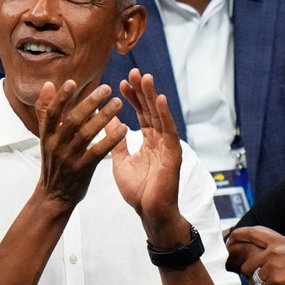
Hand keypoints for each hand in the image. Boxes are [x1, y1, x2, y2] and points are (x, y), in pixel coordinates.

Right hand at [35, 79, 126, 208]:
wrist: (55, 195)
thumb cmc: (53, 162)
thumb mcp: (46, 137)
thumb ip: (46, 111)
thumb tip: (49, 84)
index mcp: (46, 135)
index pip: (51, 113)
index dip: (61, 97)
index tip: (73, 82)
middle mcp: (56, 145)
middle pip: (72, 120)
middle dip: (90, 103)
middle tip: (107, 89)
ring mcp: (69, 158)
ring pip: (86, 134)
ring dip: (104, 117)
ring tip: (118, 104)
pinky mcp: (82, 170)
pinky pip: (98, 152)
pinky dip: (110, 139)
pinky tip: (123, 129)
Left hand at [112, 70, 187, 245]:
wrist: (149, 212)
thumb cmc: (138, 191)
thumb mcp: (122, 162)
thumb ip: (117, 141)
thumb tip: (111, 121)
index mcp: (148, 141)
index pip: (141, 114)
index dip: (132, 98)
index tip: (121, 83)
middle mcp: (159, 140)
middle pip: (151, 110)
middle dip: (143, 91)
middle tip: (134, 72)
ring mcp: (167, 146)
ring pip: (160, 116)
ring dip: (153, 97)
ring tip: (146, 78)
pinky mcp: (173, 154)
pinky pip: (169, 131)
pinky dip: (164, 115)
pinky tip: (159, 100)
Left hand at [226, 226, 284, 284]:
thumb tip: (284, 246)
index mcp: (281, 241)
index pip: (253, 233)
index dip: (238, 235)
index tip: (229, 240)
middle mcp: (274, 251)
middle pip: (248, 265)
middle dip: (253, 276)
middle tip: (265, 282)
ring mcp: (273, 266)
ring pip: (253, 281)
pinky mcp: (276, 282)